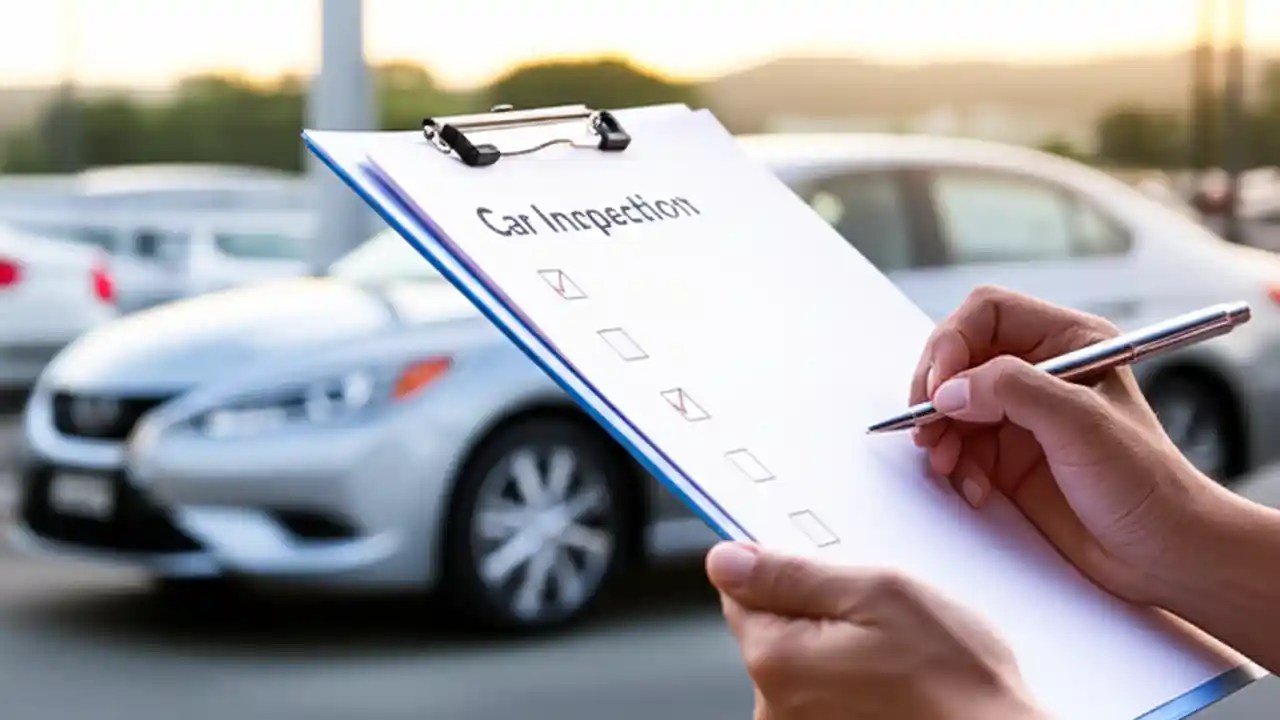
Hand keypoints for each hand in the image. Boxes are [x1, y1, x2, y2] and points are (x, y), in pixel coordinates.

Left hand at [706, 542, 1045, 719]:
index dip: (784, 569)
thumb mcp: (876, 593)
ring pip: (799, 656)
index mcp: (775, 658)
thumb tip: (727, 559)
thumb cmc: (951, 676)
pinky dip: (848, 674)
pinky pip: (821, 688)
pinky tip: (889, 673)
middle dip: (815, 608)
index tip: (823, 569)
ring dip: (834, 643)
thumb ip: (792, 574)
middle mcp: (774, 704)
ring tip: (890, 647)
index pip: (740, 589)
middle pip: (770, 625)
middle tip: (873, 610)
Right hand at [910, 285, 1225, 604]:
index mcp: (1067, 342)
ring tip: (946, 462)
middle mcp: (1040, 372)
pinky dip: (954, 465)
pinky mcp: (1007, 456)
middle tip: (926, 425)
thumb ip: (1013, 391)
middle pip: (958, 357)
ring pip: (950, 404)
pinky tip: (975, 487)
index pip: (986, 313)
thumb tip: (949, 388)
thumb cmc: (1146, 484)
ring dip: (939, 433)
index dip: (953, 342)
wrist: (1162, 554)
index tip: (938, 386)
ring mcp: (1020, 415)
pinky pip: (957, 446)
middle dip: (936, 392)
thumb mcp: (1081, 424)